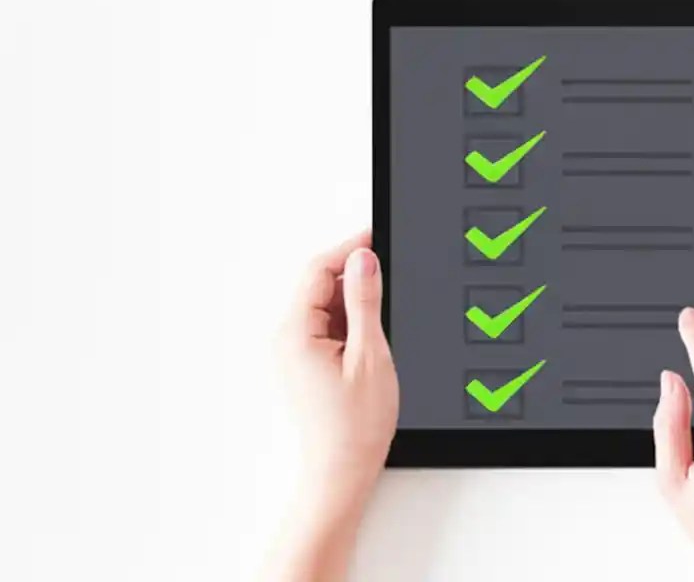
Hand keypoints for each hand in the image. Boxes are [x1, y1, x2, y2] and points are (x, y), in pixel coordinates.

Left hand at [279, 231, 398, 511]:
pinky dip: (351, 324)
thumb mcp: (370, 354)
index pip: (318, 271)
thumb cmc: (355, 425)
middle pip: (319, 286)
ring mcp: (295, 353)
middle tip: (390, 277)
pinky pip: (328, 328)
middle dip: (354, 277)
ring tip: (382, 327)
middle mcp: (288, 340)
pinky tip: (372, 341)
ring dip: (354, 304)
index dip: (349, 250)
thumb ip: (365, 301)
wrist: (342, 470)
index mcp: (296, 334)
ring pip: (325, 307)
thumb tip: (364, 259)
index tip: (376, 238)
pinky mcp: (307, 364)